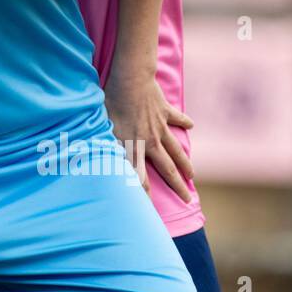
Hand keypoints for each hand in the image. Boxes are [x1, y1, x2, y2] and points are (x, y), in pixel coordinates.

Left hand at [104, 71, 194, 200]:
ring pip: (176, 150)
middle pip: (168, 169)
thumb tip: (99, 167)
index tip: (150, 211)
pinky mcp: (165, 111)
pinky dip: (184, 122)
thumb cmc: (112, 103)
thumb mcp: (104, 129)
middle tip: (188, 199)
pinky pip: (177, 118)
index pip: (140, 178)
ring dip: (185, 163)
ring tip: (192, 175)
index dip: (144, 195)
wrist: (131, 80)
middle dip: (177, 186)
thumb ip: (106, 149)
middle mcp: (152, 141)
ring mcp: (161, 126)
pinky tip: (190, 126)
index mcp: (135, 147)